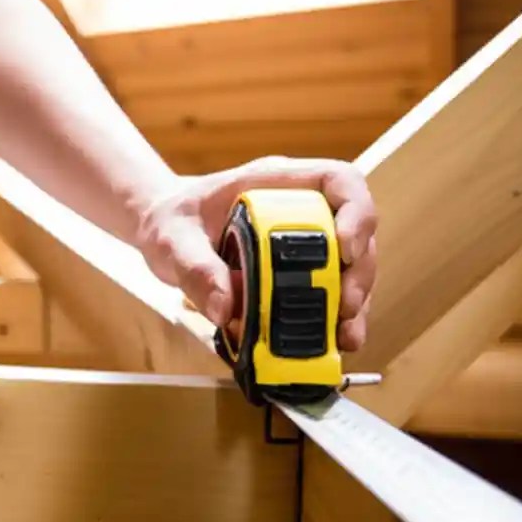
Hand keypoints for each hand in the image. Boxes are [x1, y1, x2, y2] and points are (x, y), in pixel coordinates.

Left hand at [134, 156, 376, 351]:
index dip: (356, 211)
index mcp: (274, 183)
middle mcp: (300, 207)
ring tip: (345, 335)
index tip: (346, 248)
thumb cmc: (171, 222)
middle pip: (358, 230)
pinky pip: (329, 289)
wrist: (163, 229)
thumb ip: (194, 269)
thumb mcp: (171, 240)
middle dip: (358, 272)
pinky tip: (332, 341)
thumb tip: (225, 309)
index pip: (338, 180)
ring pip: (351, 265)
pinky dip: (334, 316)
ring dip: (354, 301)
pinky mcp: (299, 270)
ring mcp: (305, 238)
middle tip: (344, 307)